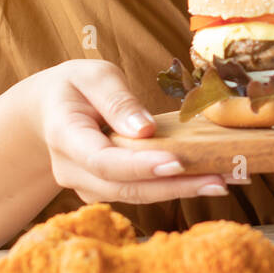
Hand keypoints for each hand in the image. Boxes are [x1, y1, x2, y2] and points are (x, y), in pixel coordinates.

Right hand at [26, 60, 231, 203]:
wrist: (49, 112)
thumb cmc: (74, 88)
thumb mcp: (92, 76)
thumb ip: (117, 99)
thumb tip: (145, 129)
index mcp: (65, 135)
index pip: (102, 160)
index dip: (139, 166)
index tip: (177, 162)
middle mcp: (72, 170)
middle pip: (125, 187)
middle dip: (175, 186)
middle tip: (219, 180)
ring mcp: (87, 186)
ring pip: (136, 196)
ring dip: (181, 191)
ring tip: (224, 181)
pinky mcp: (105, 191)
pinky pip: (140, 193)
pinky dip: (174, 188)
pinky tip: (207, 181)